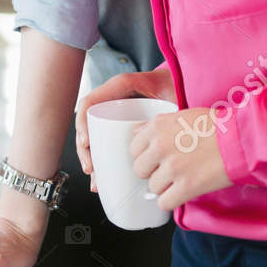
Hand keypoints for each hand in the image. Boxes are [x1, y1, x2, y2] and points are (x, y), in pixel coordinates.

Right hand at [75, 67, 176, 186]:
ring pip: (96, 139)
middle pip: (89, 126)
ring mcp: (116, 116)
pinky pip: (107, 145)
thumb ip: (159, 102)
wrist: (183, 84)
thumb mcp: (168, 90)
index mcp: (118, 87)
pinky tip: (104, 180)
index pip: (90, 103)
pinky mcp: (122, 128)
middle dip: (85, 150)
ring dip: (93, 160)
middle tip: (91, 169)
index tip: (87, 143)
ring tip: (96, 182)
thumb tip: (148, 132)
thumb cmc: (174, 84)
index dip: (83, 122)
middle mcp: (112, 101)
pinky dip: (104, 162)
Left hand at [130, 107, 232, 210]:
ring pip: (152, 187)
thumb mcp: (183, 115)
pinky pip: (164, 202)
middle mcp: (160, 146)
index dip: (145, 156)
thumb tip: (138, 134)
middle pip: (140, 169)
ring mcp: (172, 167)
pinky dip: (171, 201)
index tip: (155, 159)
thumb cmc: (218, 126)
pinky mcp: (186, 186)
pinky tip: (181, 194)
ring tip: (180, 181)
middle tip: (168, 171)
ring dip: (164, 187)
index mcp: (157, 126)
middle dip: (152, 172)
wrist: (242, 139)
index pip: (133, 148)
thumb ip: (158, 125)